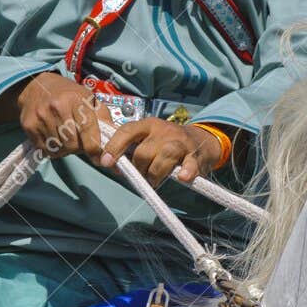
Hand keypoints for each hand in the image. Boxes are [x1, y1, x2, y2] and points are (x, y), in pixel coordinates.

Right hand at [0, 72, 103, 161]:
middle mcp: (57, 107)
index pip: (87, 129)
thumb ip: (103, 118)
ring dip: (65, 149)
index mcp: (76, 99)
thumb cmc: (68, 94)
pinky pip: (45, 149)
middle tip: (79, 142)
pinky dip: (53, 148)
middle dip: (79, 148)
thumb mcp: (89, 99)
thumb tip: (116, 140)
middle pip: (72, 144)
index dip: (94, 148)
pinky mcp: (29, 126)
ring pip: (59, 148)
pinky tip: (54, 137)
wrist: (35, 86)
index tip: (99, 158)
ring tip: (66, 137)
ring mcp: (41, 117)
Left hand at [97, 117, 223, 185]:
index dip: (114, 147)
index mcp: (148, 125)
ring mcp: (181, 142)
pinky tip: (183, 177)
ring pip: (165, 155)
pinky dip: (187, 171)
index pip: (127, 131)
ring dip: (156, 173)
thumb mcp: (148, 139)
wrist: (201, 140)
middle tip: (142, 176)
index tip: (105, 162)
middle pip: (144, 151)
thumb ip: (129, 149)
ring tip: (155, 181)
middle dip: (139, 168)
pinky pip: (190, 164)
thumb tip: (109, 164)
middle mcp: (164, 130)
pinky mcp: (195, 156)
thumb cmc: (166, 143)